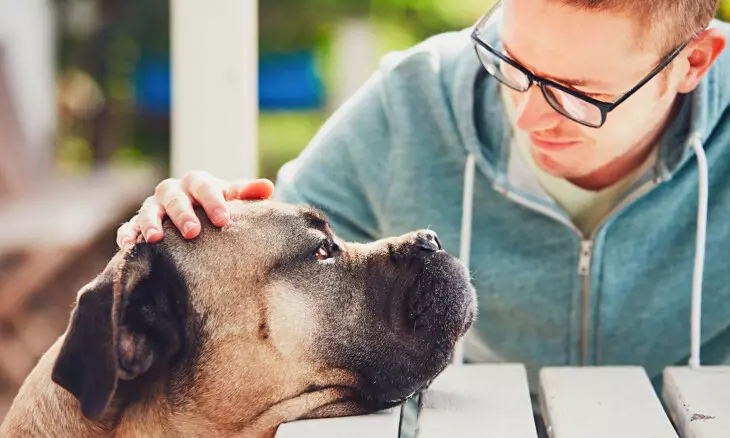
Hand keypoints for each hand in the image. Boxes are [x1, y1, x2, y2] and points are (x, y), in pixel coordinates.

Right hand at [116, 171, 274, 248]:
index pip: (205, 187)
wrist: (199, 214)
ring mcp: (154, 206)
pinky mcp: (139, 223)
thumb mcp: (234, 199)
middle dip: (183, 214)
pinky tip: (129, 245)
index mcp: (197, 182)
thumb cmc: (219, 207)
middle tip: (193, 232)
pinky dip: (127, 233)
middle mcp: (173, 191)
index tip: (223, 220)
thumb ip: (248, 193)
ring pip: (148, 210)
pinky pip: (129, 226)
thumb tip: (268, 187)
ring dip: (150, 223)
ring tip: (155, 238)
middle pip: (175, 199)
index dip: (213, 202)